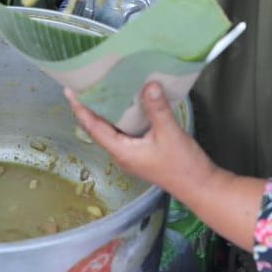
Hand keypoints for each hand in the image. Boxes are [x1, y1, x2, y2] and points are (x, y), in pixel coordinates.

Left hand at [66, 83, 215, 197]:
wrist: (201, 187)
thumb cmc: (183, 165)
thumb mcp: (169, 134)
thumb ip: (157, 109)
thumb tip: (148, 84)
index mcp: (122, 151)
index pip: (94, 128)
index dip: (81, 109)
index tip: (69, 91)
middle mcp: (122, 153)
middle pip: (98, 128)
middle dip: (88, 108)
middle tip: (81, 84)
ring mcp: (132, 153)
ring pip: (111, 129)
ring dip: (104, 111)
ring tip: (99, 89)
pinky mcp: (142, 151)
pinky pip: (124, 130)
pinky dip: (120, 115)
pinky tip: (127, 102)